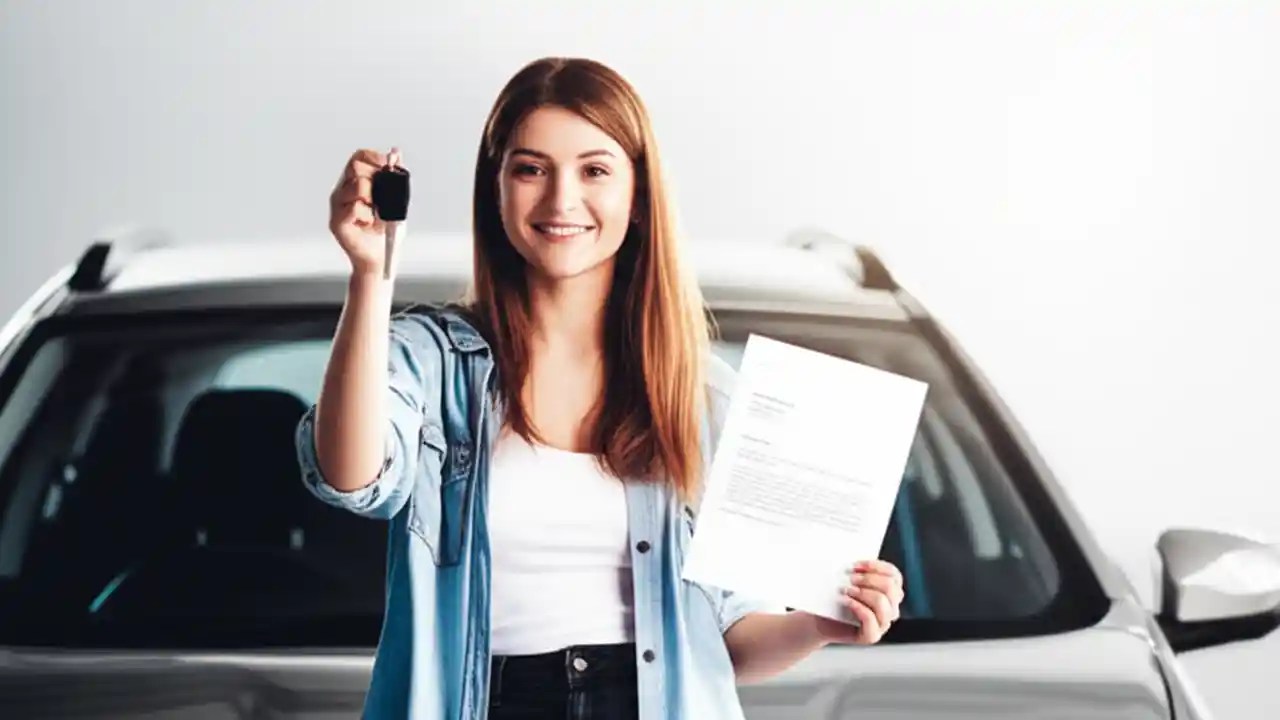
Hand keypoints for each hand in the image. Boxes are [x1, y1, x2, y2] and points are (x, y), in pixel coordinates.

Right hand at [329, 147, 400, 275]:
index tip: (388, 167)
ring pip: (358, 186)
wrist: (379, 259)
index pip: (359, 157)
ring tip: (374, 214)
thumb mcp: (395, 200)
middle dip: (375, 179)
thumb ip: (394, 176)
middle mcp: (342, 191)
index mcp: (353, 182)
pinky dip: (368, 216)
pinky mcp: (336, 222)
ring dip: (373, 200)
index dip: (375, 158)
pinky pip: (355, 208)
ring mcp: (337, 206)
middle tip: (381, 199)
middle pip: (356, 167)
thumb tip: (397, 152)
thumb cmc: (384, 232)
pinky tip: (367, 224)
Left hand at [811, 559, 904, 644]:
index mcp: (890, 591)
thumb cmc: (832, 599)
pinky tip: (846, 601)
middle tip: (851, 578)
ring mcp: (883, 623)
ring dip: (864, 593)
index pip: (894, 575)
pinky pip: (871, 620)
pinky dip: (858, 607)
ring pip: (883, 603)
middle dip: (870, 579)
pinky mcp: (872, 636)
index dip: (876, 566)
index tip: (856, 564)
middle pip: (891, 588)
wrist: (820, 621)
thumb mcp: (845, 580)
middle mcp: (891, 608)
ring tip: (846, 590)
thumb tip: (853, 563)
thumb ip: (854, 571)